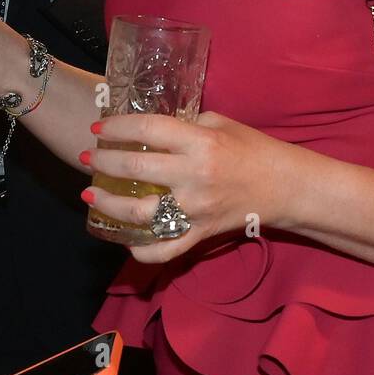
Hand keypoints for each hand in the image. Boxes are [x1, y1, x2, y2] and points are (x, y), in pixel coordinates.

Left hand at [81, 111, 293, 262]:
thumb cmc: (253, 149)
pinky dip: (143, 251)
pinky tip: (126, 242)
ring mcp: (195, 209)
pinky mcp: (200, 233)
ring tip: (91, 194)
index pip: (147, 130)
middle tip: (88, 158)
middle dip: (103, 162)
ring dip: (108, 204)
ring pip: (139, 213)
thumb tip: (150, 128)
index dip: (116, 127)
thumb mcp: (220, 123)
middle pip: (135, 168)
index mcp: (200, 142)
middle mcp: (194, 176)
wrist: (285, 186)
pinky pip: (165, 250)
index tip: (97, 128)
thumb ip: (184, 124)